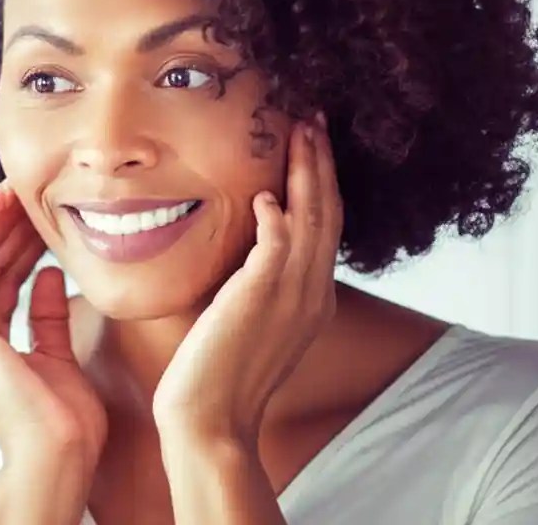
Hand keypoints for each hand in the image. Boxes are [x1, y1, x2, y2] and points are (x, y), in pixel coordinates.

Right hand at [0, 182, 105, 504]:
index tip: (42, 210)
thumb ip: (49, 316)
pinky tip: (2, 205)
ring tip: (18, 188)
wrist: (57, 459)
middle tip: (33, 189)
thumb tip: (53, 275)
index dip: (19, 239)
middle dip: (9, 223)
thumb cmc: (64, 424)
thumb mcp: (61, 355)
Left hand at [153, 115, 342, 444]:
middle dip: (321, 162)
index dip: (322, 181)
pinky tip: (264, 195)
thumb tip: (244, 248)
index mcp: (311, 299)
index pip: (325, 225)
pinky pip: (277, 252)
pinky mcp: (260, 303)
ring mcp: (291, 299)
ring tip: (298, 131)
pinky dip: (276, 221)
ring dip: (305, 174)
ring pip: (310, 221)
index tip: (311, 142)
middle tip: (312, 118)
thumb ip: (253, 282)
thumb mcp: (246, 319)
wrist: (211, 420)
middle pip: (327, 213)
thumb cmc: (217, 373)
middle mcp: (311, 295)